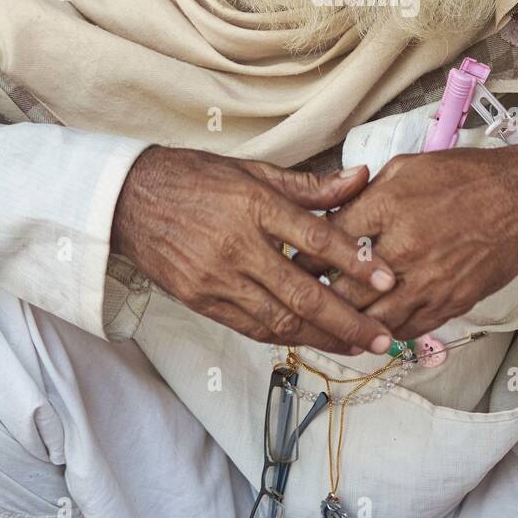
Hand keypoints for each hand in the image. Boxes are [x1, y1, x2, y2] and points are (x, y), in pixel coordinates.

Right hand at [111, 145, 394, 354]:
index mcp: (253, 206)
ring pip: (278, 320)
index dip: (355, 262)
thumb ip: (309, 185)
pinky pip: (250, 327)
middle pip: (302, 293)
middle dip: (348, 321)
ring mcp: (216, 279)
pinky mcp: (201, 301)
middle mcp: (237, 247)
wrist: (129, 200)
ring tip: (356, 347)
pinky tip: (311, 339)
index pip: (315, 239)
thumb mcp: (252, 170)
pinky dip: (284, 336)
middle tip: (383, 339)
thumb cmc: (195, 178)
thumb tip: (360, 178)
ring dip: (322, 338)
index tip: (388, 279)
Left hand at [296, 136, 517, 339]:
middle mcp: (404, 249)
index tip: (290, 264)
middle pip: (342, 288)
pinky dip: (380, 332)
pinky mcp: (448, 304)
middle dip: (316, 296)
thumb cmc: (465, 179)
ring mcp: (427, 282)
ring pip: (370, 317)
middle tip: (298, 300)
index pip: (328, 240)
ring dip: (345, 323)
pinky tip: (367, 329)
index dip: (304, 256)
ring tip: (326, 323)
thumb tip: (333, 214)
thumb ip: (366, 193)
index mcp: (388, 208)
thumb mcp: (406, 168)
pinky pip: (404, 330)